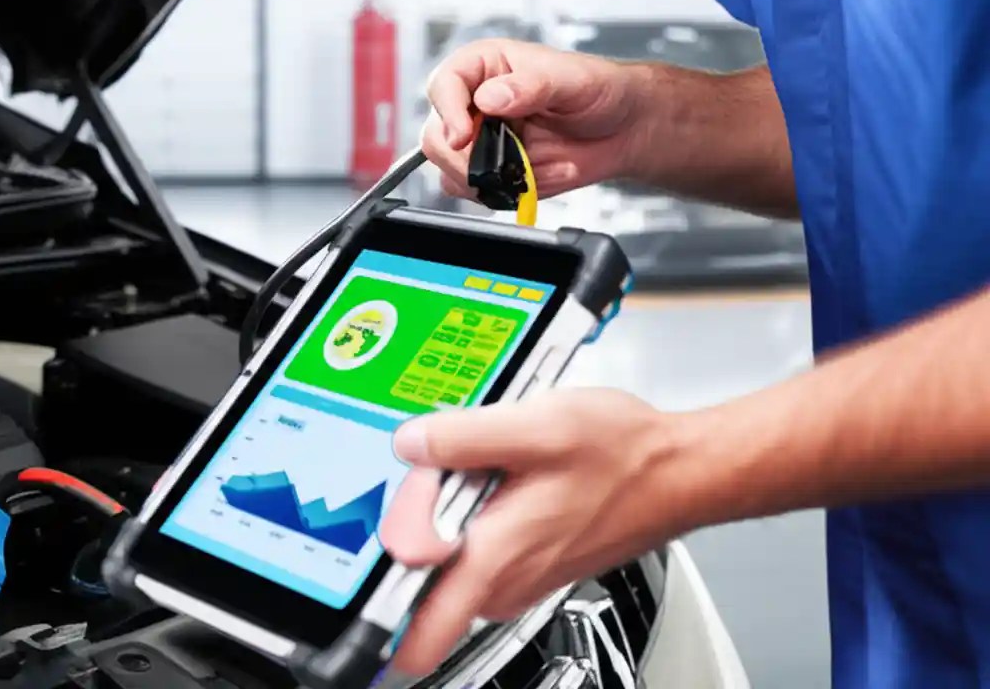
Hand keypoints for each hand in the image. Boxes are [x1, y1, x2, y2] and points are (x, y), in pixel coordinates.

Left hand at [379, 389, 700, 675]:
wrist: (677, 471)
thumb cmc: (623, 457)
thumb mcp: (537, 426)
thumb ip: (461, 437)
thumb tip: (408, 444)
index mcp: (494, 556)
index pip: (419, 630)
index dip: (381, 601)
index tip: (379, 558)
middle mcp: (503, 581)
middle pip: (420, 575)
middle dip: (418, 524)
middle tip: (454, 472)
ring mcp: (517, 580)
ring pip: (448, 560)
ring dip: (451, 516)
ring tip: (492, 469)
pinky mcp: (528, 569)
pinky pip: (476, 551)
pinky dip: (478, 516)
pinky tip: (508, 479)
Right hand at [421, 39, 651, 199]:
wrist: (622, 130)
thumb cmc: (599, 90)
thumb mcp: (571, 79)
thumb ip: (531, 87)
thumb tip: (489, 99)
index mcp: (485, 67)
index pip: (444, 84)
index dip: (448, 111)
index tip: (464, 134)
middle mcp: (475, 103)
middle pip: (436, 133)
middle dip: (460, 155)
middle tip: (493, 164)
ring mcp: (480, 140)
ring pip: (447, 167)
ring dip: (479, 177)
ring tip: (523, 170)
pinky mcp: (490, 171)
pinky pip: (471, 191)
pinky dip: (493, 193)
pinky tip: (525, 181)